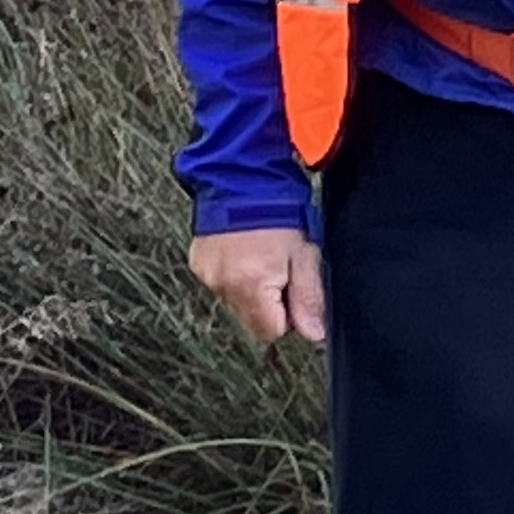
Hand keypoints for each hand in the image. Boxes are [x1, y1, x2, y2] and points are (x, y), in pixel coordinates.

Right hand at [191, 227, 328, 346]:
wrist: (243, 179)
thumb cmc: (278, 214)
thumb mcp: (304, 256)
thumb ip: (308, 298)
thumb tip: (314, 334)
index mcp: (251, 286)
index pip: (270, 331)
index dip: (287, 317)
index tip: (292, 291)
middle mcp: (224, 285)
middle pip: (251, 319)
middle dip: (268, 303)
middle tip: (279, 269)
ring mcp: (208, 275)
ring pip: (236, 301)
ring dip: (251, 287)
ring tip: (261, 256)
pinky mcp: (198, 264)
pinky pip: (221, 283)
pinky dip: (234, 274)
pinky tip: (244, 251)